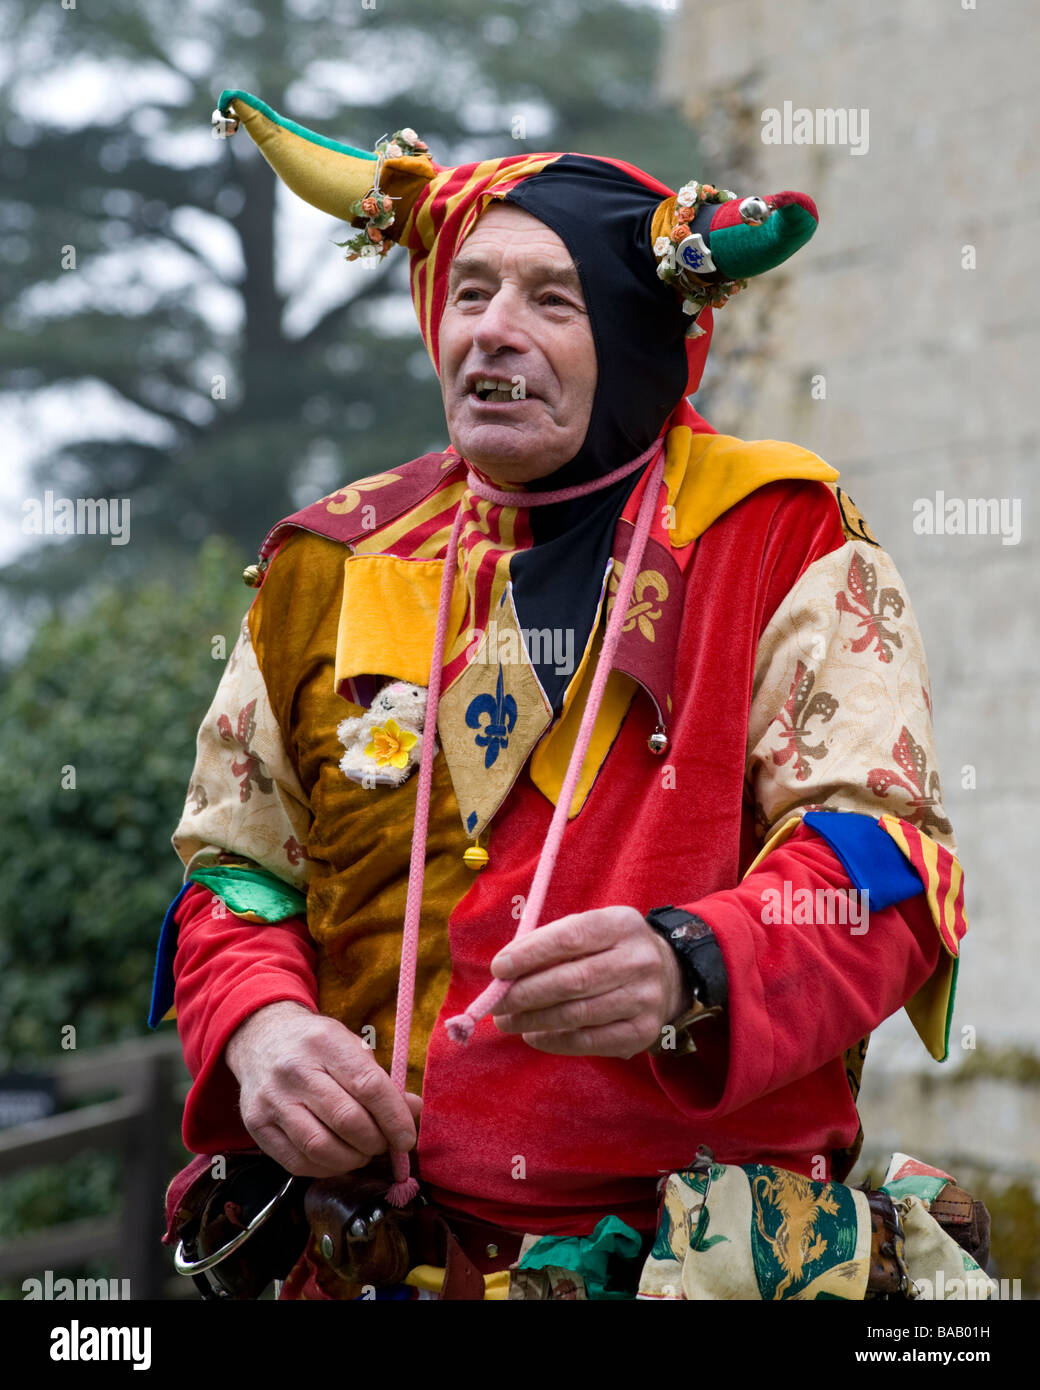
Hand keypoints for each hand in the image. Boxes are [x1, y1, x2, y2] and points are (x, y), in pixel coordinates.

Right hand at [224, 1001, 421, 1176]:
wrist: (260, 1039)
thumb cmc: (315, 1046)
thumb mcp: (350, 1046)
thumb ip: (381, 1080)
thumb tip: (413, 1110)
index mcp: (325, 1041)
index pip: (369, 1085)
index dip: (394, 1117)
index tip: (406, 1138)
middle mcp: (294, 1069)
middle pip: (347, 1120)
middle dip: (375, 1142)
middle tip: (384, 1144)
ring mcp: (271, 1099)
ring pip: (320, 1147)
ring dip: (352, 1159)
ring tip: (362, 1153)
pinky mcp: (256, 1125)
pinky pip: (297, 1162)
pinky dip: (326, 1168)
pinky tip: (337, 1158)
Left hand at [490, 906, 690, 1057]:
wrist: (669, 974)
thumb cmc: (611, 949)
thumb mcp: (591, 930)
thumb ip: (551, 943)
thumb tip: (504, 971)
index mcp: (621, 924)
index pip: (571, 937)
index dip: (531, 954)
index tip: (498, 969)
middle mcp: (638, 960)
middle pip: (572, 980)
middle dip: (525, 994)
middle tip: (495, 1004)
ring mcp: (644, 998)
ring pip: (577, 1014)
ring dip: (533, 1021)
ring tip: (506, 1021)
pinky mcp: (642, 1031)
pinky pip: (589, 1041)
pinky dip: (554, 1041)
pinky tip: (533, 1036)